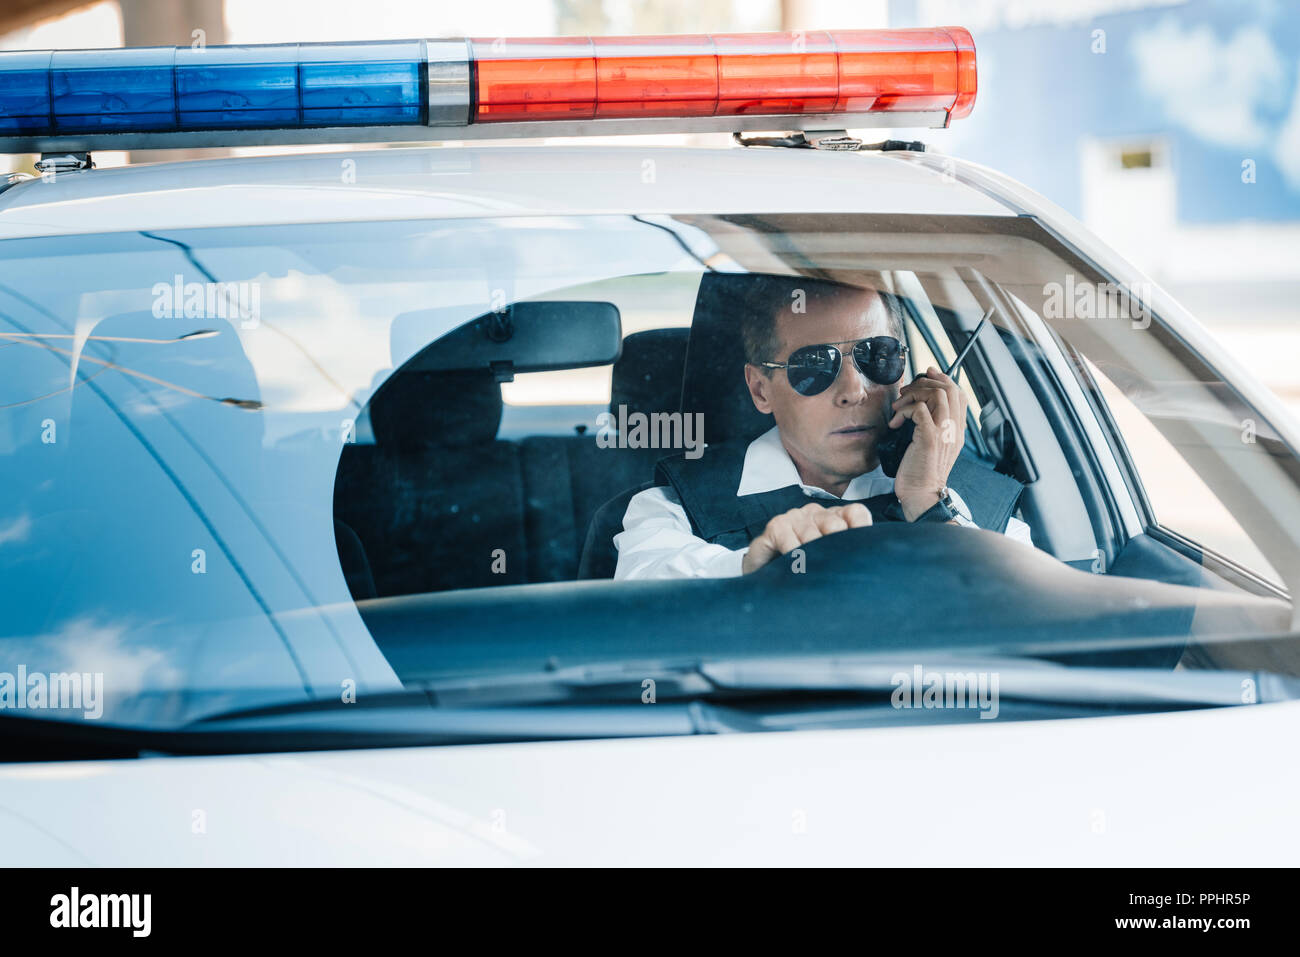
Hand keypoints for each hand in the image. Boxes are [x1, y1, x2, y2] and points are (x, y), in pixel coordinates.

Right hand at [741, 502, 872, 573]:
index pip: (856, 513)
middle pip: (836, 525)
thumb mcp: (830, 560)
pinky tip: (795, 569)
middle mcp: (816, 513)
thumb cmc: (802, 566)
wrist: (765, 570)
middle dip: (836, 550)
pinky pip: (790, 542)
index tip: (863, 554)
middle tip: (834, 571)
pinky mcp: (776, 526)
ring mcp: (795, 517)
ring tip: (814, 575)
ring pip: (812, 536)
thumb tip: (877, 565)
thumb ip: (850, 556)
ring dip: (813, 559)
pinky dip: (794, 558)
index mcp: (834, 517)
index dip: (861, 531)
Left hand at [888, 367, 965, 520]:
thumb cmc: (920, 472)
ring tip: (899, 406)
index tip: (925, 374)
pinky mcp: (929, 438)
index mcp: (956, 429)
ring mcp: (943, 433)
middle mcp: (954, 429)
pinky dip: (905, 409)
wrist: (921, 494)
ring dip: (914, 394)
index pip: (959, 393)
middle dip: (924, 382)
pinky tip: (896, 421)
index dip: (942, 378)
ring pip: (937, 394)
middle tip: (906, 392)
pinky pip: (919, 409)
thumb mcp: (930, 444)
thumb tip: (920, 404)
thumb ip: (931, 424)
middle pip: (949, 388)